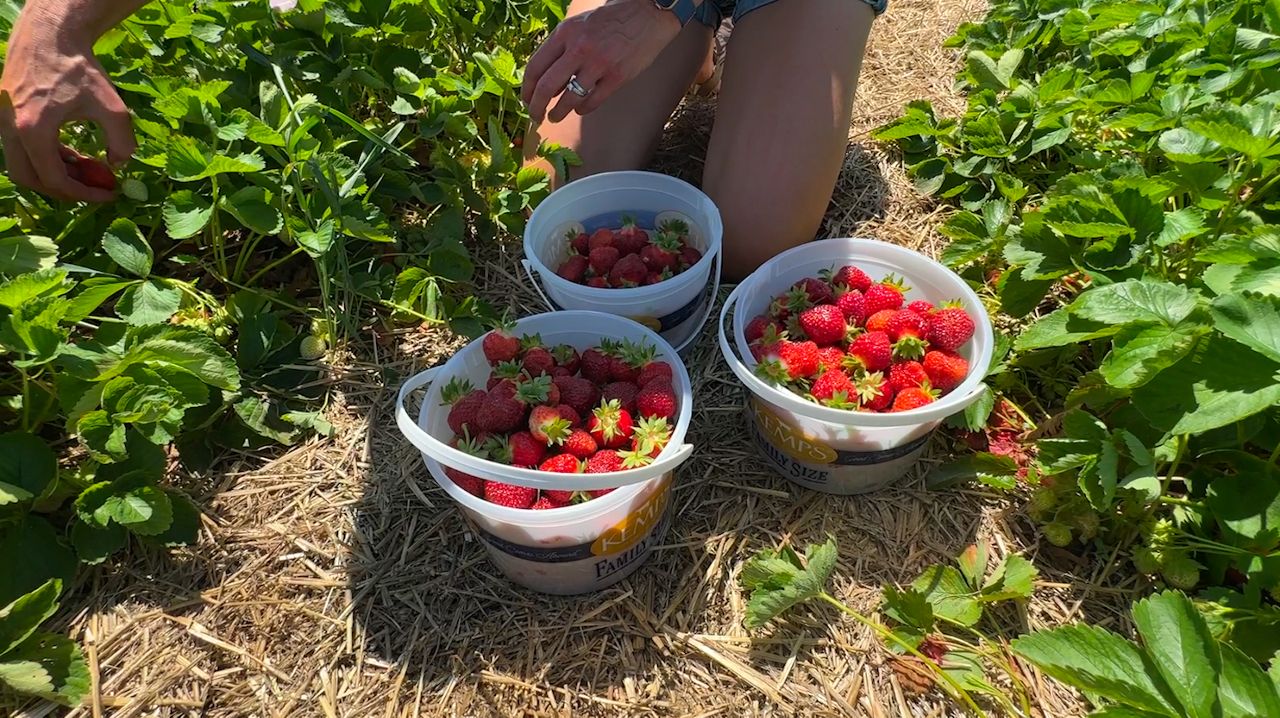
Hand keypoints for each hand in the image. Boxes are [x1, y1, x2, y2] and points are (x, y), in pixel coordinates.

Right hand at [0, 11, 134, 201]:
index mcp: (33, 130)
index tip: (110, 193)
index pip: (54, 179)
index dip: (85, 194)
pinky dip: (46, 156)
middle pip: (30, 178)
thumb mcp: (112, 107)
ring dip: (55, 172)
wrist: (50, 36)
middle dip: (64, 189)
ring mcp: (3, 122)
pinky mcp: (5, 116)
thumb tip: (120, 166)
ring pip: (24, 164)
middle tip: (94, 188)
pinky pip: (22, 147)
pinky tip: (72, 153)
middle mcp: (10, 129)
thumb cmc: (80, 69)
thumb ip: (122, 141)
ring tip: (88, 168)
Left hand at [522, 0, 681, 123]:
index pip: (535, 66)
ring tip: (555, 116)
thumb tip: (547, 81)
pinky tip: (580, 109)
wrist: (648, 14)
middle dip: (536, 107)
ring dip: (558, 112)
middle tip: (535, 116)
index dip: (527, 89)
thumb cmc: (612, 20)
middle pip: (547, 87)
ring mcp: (599, 64)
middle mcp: (579, 48)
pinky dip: (582, 109)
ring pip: (569, 99)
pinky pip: (592, 102)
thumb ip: (562, 48)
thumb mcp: (579, 25)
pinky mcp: (617, 77)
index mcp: (565, 32)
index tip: (526, 100)